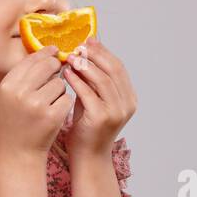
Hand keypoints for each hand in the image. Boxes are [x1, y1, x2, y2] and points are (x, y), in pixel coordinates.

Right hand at [0, 45, 73, 156]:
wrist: (18, 152)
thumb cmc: (16, 121)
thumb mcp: (10, 96)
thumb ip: (24, 75)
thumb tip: (48, 52)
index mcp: (7, 85)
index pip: (31, 60)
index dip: (45, 53)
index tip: (54, 51)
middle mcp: (20, 93)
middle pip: (48, 66)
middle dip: (56, 68)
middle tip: (56, 73)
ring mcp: (37, 105)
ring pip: (60, 83)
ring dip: (59, 90)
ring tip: (48, 102)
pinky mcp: (52, 116)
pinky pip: (67, 98)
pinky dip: (64, 103)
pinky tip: (55, 112)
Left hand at [60, 36, 136, 156]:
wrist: (88, 156)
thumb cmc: (88, 128)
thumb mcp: (94, 99)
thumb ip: (93, 79)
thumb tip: (85, 50)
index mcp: (129, 98)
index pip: (118, 67)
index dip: (103, 52)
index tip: (88, 40)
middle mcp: (127, 104)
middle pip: (113, 69)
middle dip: (95, 55)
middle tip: (78, 46)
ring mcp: (117, 111)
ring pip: (102, 79)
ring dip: (85, 65)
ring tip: (70, 57)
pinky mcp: (102, 117)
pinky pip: (88, 92)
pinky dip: (77, 80)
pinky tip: (67, 73)